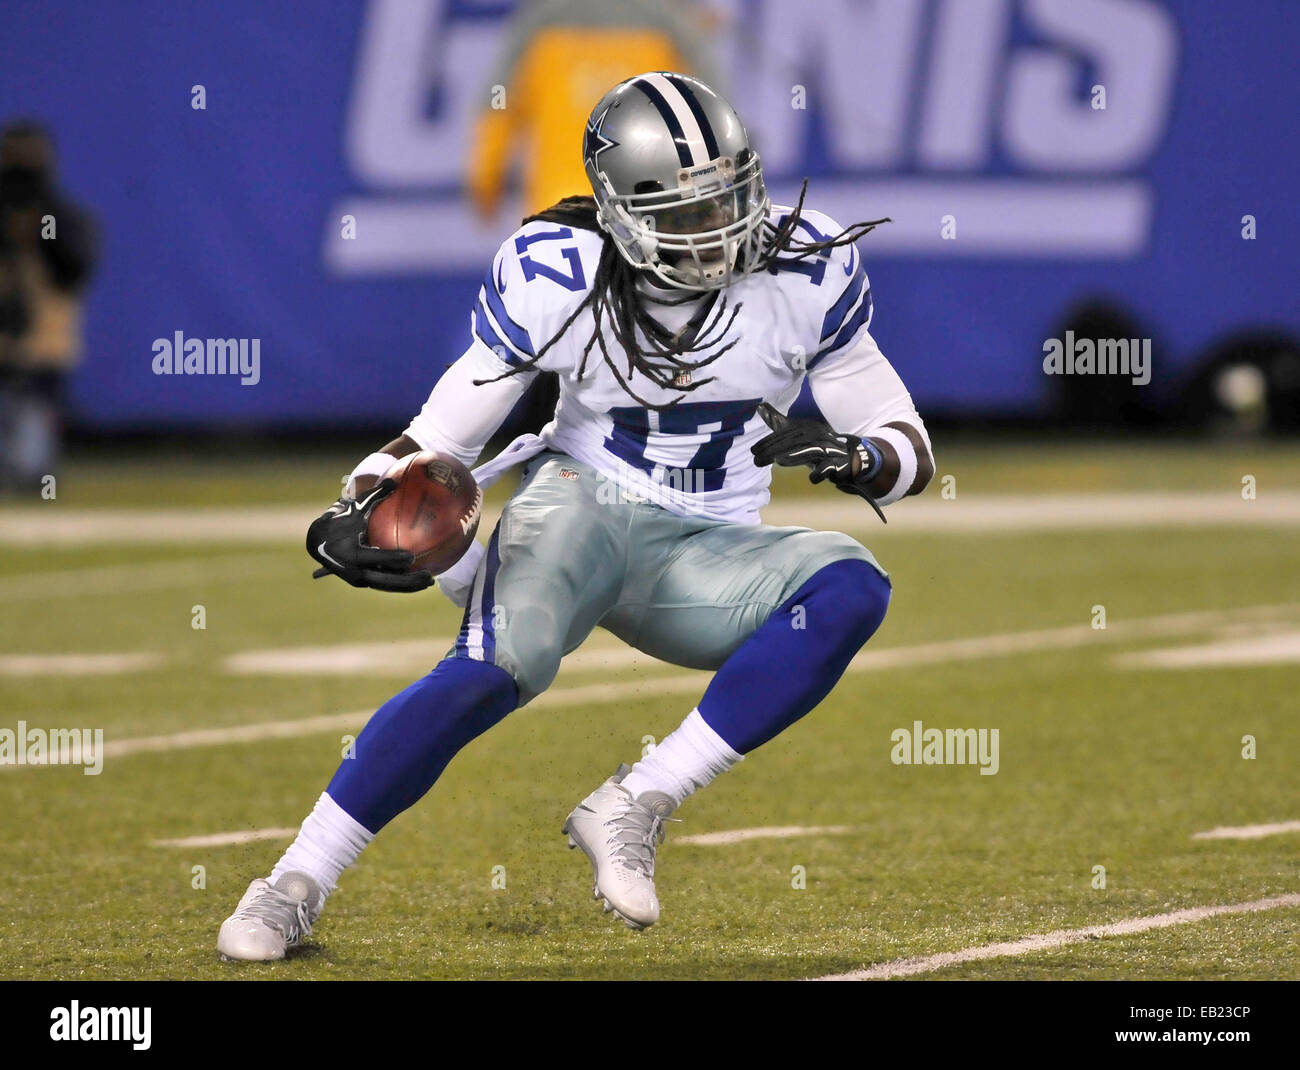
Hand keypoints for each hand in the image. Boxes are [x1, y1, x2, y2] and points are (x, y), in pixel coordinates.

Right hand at [306, 479, 432, 591]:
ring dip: (408, 586)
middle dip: (407, 581)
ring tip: (429, 581)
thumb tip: (395, 480)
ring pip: (386, 586)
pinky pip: (384, 584)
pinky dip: (400, 584)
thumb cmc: (340, 521)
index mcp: (351, 553)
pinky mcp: (362, 582)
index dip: (392, 559)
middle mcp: (354, 570)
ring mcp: (358, 579)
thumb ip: (375, 496)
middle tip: (429, 576)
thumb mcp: (355, 508)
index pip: (375, 558)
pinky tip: (419, 580)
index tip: (411, 556)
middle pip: (385, 580)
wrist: (317, 542)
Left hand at [751, 403, 886, 521]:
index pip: (784, 434)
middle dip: (774, 451)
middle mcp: (816, 435)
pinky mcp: (837, 464)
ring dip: (795, 456)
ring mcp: (828, 449)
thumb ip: (778, 422)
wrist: (848, 457)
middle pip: (793, 442)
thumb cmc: (816, 445)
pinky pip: (827, 468)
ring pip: (810, 452)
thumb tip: (759, 407)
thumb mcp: (797, 433)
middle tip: (756, 460)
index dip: (768, 442)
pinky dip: (821, 473)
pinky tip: (812, 478)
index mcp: (806, 428)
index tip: (752, 451)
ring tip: (778, 461)